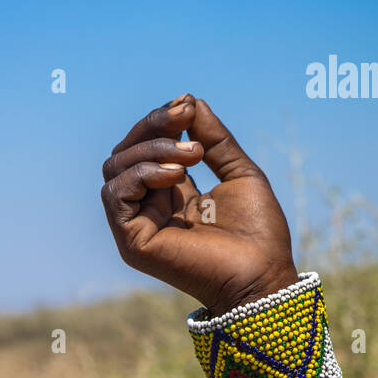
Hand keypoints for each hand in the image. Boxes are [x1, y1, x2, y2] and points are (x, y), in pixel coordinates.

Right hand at [101, 94, 299, 315]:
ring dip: (151, 150)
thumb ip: (215, 139)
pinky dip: (141, 174)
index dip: (161, 121)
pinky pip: (115, 194)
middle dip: (152, 127)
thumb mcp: (239, 172)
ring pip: (115, 168)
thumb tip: (191, 102)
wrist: (263, 275)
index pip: (146, 146)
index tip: (187, 105)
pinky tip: (177, 175)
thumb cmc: (257, 232)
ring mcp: (136, 224)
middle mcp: (148, 206)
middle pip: (125, 152)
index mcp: (171, 192)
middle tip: (184, 118)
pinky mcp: (131, 241)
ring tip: (191, 155)